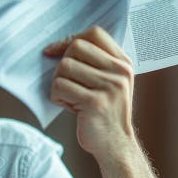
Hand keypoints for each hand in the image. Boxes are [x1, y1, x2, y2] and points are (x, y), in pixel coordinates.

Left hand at [45, 26, 135, 160]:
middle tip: (66, 83)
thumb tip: (58, 46)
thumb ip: (94, 63)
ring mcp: (109, 87)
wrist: (115, 144)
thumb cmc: (103, 112)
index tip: (55, 51)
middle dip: (62, 64)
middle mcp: (119, 72)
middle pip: (76, 47)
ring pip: (65, 67)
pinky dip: (57, 97)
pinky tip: (68, 105)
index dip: (70, 39)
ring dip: (58, 83)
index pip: (94, 34)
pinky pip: (60, 87)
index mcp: (123, 63)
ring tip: (69, 96)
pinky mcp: (95, 102)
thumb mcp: (108, 83)